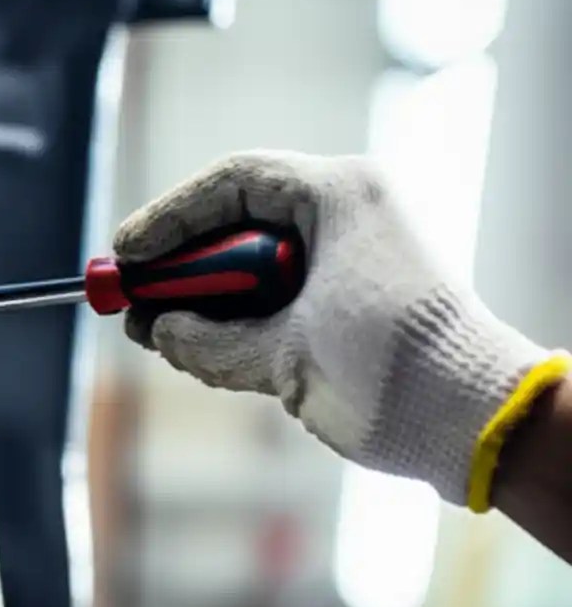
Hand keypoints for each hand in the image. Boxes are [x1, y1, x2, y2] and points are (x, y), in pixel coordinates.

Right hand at [114, 150, 564, 508]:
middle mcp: (348, 213)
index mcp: (339, 196)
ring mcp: (354, 255)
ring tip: (163, 335)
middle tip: (136, 302)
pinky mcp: (356, 298)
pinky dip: (240, 321)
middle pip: (238, 223)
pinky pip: (280, 296)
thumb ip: (208, 340)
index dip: (168, 217)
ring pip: (255, 265)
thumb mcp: (284, 356)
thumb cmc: (393, 371)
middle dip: (183, 267)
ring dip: (208, 300)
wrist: (480, 422)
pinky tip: (204, 349)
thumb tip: (157, 331)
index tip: (126, 254)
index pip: (232, 184)